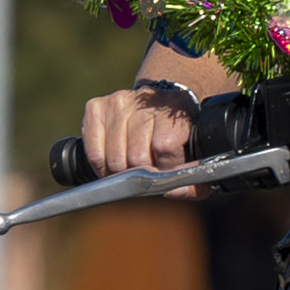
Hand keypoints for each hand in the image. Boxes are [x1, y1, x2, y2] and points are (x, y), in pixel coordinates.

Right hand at [79, 85, 194, 176]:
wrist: (158, 104)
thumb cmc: (178, 136)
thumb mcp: (196, 155)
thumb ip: (194, 183)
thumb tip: (171, 192)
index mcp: (177, 103)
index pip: (165, 147)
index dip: (165, 167)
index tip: (166, 167)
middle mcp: (145, 97)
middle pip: (137, 156)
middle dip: (142, 172)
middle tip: (148, 168)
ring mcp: (118, 101)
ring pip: (115, 159)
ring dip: (122, 171)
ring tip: (131, 166)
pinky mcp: (96, 107)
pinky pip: (94, 154)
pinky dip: (102, 167)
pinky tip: (114, 161)